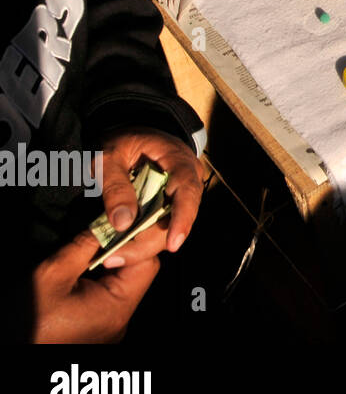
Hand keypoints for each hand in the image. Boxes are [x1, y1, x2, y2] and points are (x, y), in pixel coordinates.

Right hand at [31, 231, 160, 342]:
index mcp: (117, 306)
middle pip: (136, 274)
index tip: (118, 224)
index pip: (146, 263)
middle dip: (121, 251)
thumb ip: (84, 245)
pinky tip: (84, 272)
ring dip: (109, 265)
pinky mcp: (99, 328)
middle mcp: (121, 319)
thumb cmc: (26, 318)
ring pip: (122, 285)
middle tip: (101, 235)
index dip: (134, 240)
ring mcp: (111, 326)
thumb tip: (104, 223)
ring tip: (89, 253)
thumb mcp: (54, 272)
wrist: (12, 348)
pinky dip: (100, 281)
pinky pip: (109, 299)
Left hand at [98, 127, 201, 261]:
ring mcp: (182, 193)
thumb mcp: (108, 156)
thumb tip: (123, 223)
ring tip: (111, 256)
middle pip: (177, 217)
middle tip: (115, 257)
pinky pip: (161, 226)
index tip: (173, 244)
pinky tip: (119, 248)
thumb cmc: (121, 142)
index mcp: (179, 160)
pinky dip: (141, 239)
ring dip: (142, 244)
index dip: (182, 218)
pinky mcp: (170, 205)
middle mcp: (189, 179)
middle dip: (148, 242)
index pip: (187, 191)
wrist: (131, 135)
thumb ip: (114, 186)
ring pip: (169, 226)